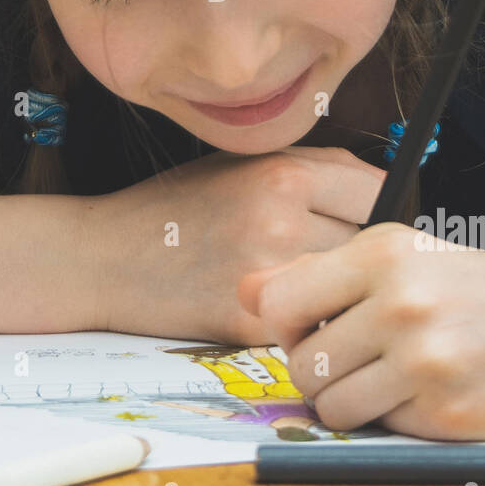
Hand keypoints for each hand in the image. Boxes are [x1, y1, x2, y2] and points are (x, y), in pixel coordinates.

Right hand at [92, 146, 384, 344]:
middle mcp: (281, 219)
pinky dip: (302, 321)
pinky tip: (274, 309)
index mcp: (282, 173)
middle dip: (353, 252)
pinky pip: (308, 322)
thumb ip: (309, 168)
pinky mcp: (251, 322)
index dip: (373, 207)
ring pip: (343, 288)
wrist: (105, 258)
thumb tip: (379, 186)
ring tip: (301, 283)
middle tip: (322, 255)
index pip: (377, 190)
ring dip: (334, 291)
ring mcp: (267, 273)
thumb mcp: (239, 163)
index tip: (362, 220)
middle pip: (366, 242)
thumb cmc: (174, 207)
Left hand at [238, 223, 484, 440]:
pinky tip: (432, 393)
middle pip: (300, 360)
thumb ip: (324, 273)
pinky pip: (377, 428)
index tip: (318, 328)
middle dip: (320, 370)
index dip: (287, 326)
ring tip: (395, 378)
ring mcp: (426, 357)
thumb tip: (243, 289)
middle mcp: (402, 298)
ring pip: (329, 403)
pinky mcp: (448, 411)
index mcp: (387, 248)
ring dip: (351, 401)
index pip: (277, 302)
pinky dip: (394, 419)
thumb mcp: (413, 260)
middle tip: (363, 359)